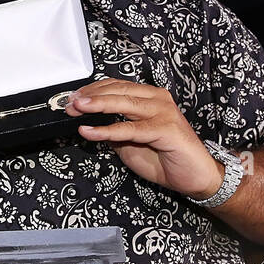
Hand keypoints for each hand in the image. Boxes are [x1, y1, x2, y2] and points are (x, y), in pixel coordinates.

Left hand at [65, 78, 222, 198]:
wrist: (195, 177)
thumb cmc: (165, 158)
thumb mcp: (129, 143)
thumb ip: (112, 130)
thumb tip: (87, 123)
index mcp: (149, 97)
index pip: (115, 86)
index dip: (92, 91)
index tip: (72, 98)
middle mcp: (157, 99)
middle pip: (118, 90)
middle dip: (90, 96)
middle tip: (69, 103)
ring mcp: (163, 112)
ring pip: (124, 103)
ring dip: (97, 106)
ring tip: (76, 109)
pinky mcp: (166, 129)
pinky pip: (131, 129)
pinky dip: (108, 130)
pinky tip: (91, 132)